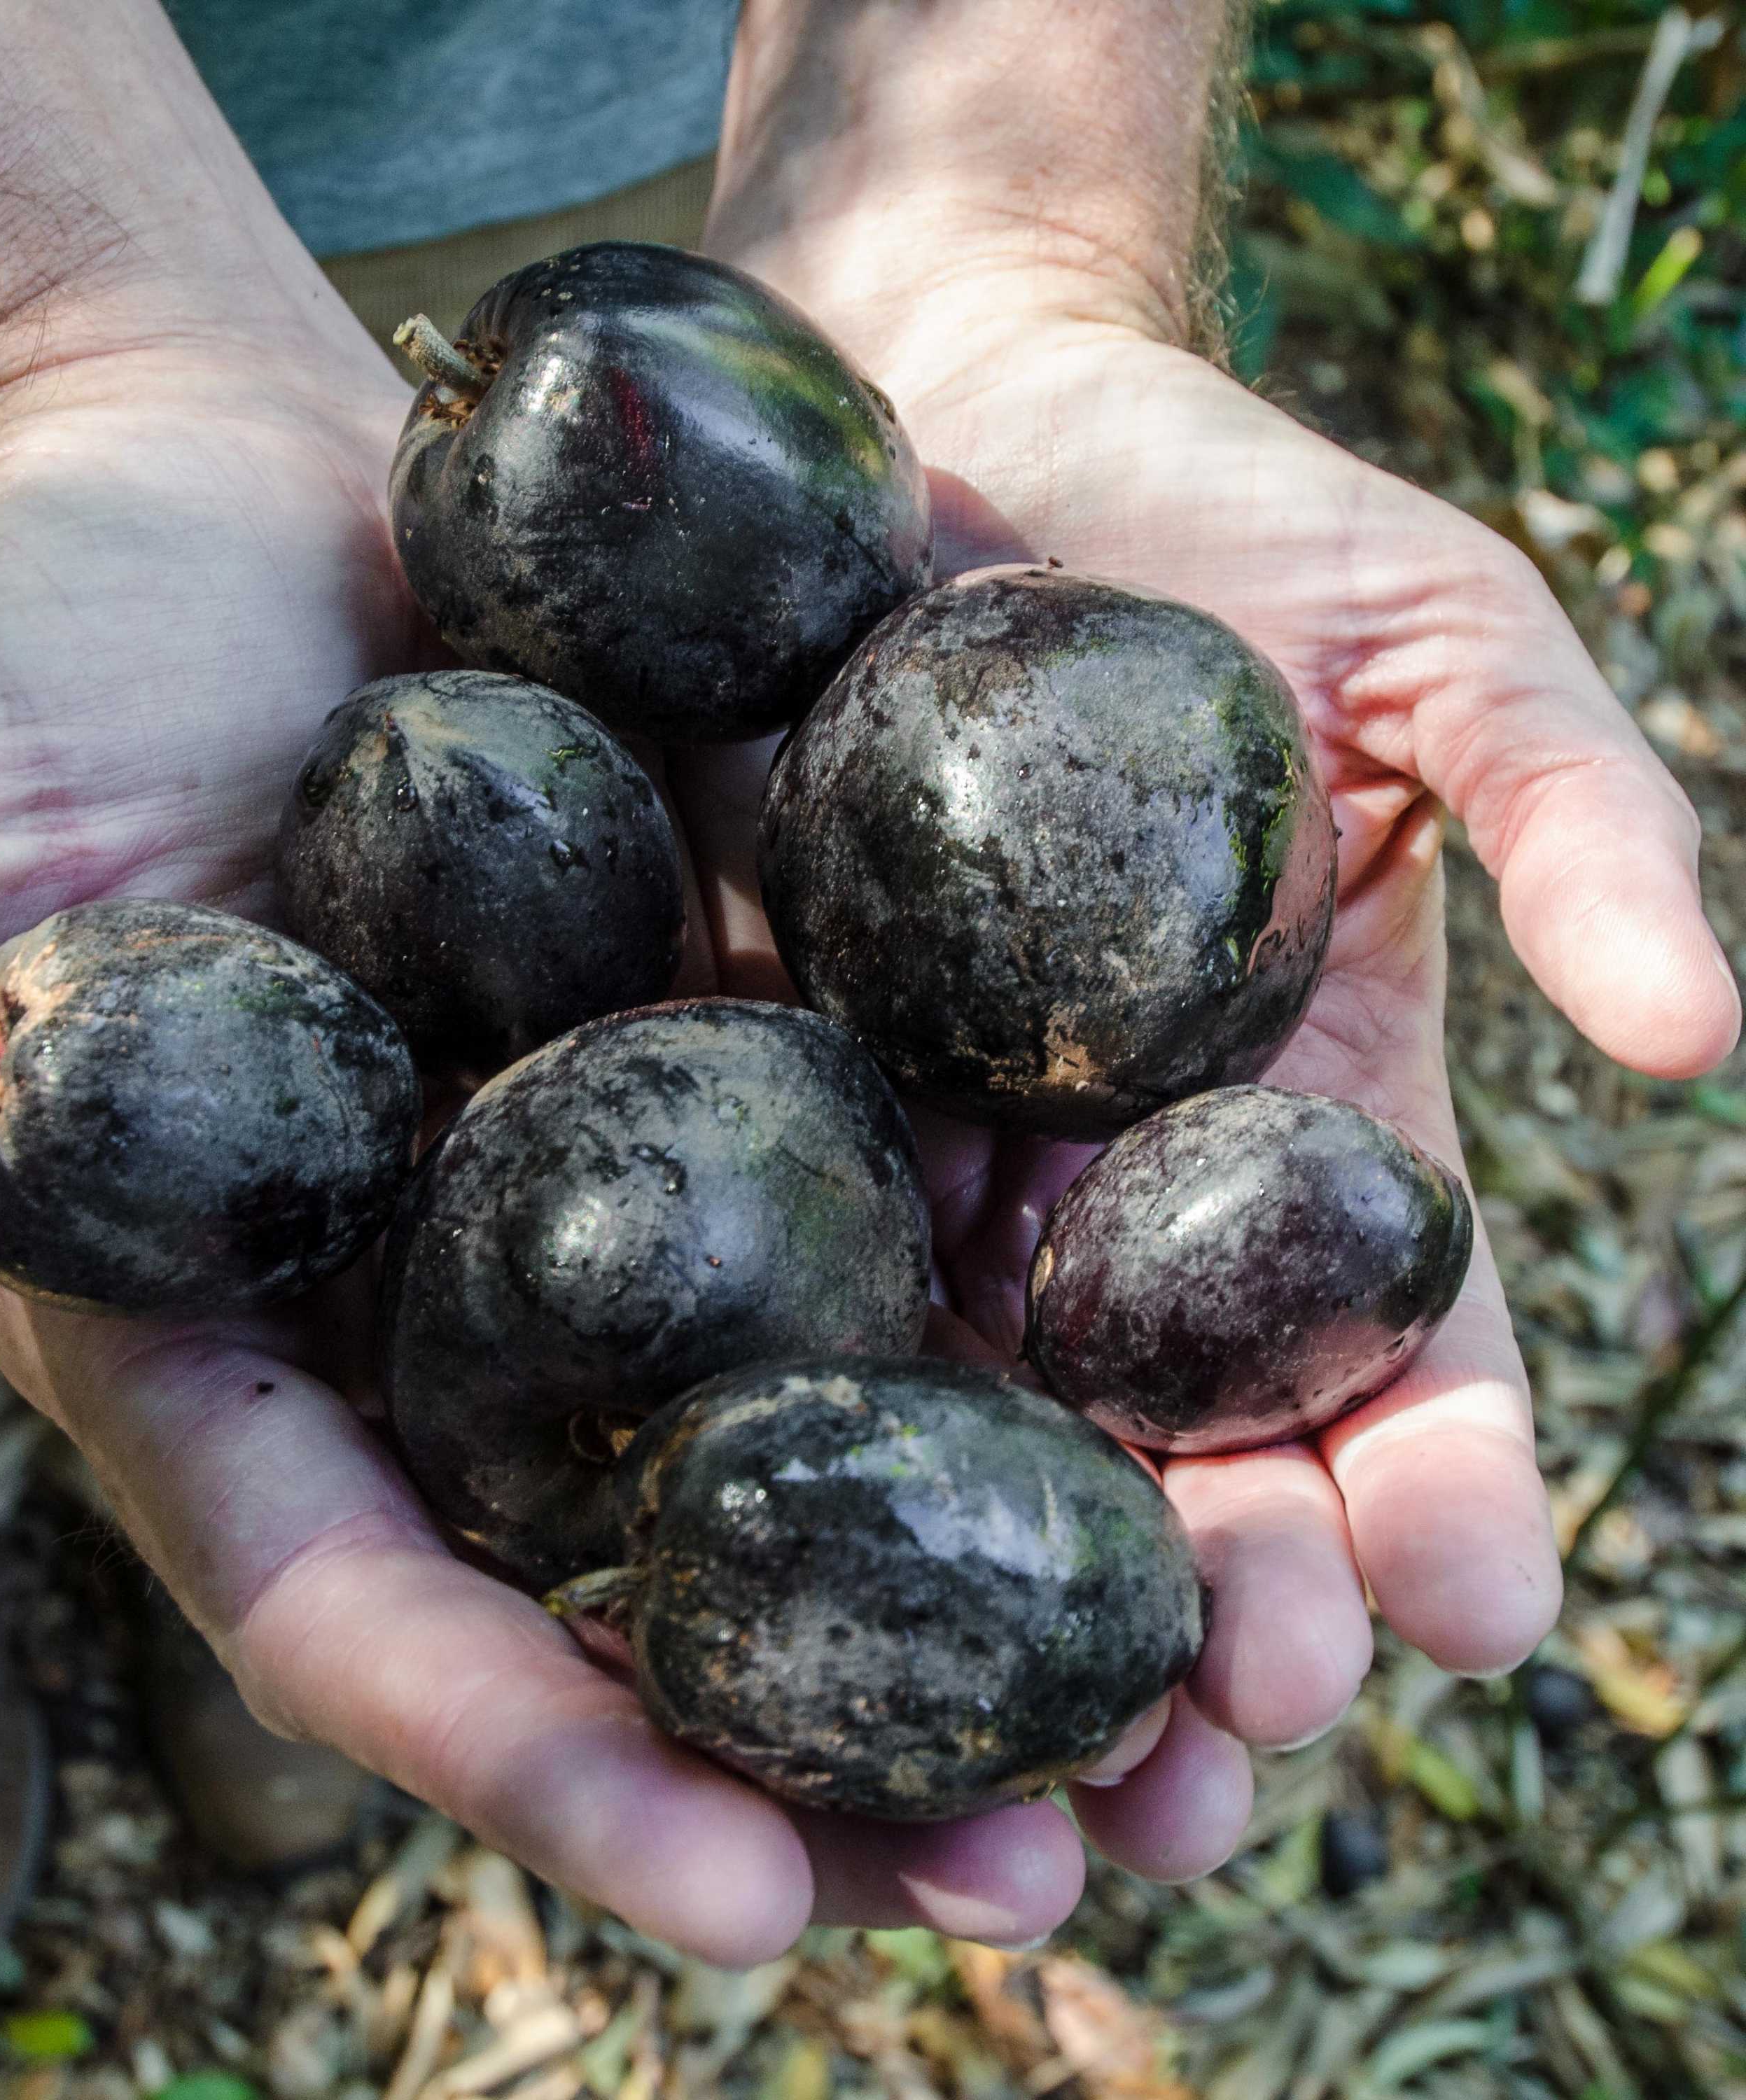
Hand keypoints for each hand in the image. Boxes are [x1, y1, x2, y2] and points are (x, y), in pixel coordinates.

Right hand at [0, 306, 1203, 1962]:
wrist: (214, 473)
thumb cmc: (4, 672)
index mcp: (240, 1348)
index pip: (371, 1612)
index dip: (534, 1759)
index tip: (737, 1898)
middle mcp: (454, 1314)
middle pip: (643, 1593)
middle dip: (838, 1769)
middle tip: (1050, 1879)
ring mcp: (626, 1186)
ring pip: (820, 1440)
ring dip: (1009, 1598)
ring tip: (1213, 1728)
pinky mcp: (754, 1031)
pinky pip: (915, 1192)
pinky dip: (1055, 1313)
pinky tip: (1228, 1409)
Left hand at [672, 289, 1738, 1872]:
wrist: (948, 407)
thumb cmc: (1218, 511)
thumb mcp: (1439, 644)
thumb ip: (1576, 822)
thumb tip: (1706, 1037)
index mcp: (1292, 1117)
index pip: (1389, 1352)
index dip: (1429, 1490)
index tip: (1452, 1623)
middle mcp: (1103, 1179)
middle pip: (1171, 1450)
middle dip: (1203, 1618)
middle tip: (1197, 1785)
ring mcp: (917, 1151)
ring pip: (972, 1434)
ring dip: (990, 1622)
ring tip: (996, 1804)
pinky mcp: (743, 1092)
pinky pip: (764, 1282)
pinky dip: (786, 1440)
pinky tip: (767, 1584)